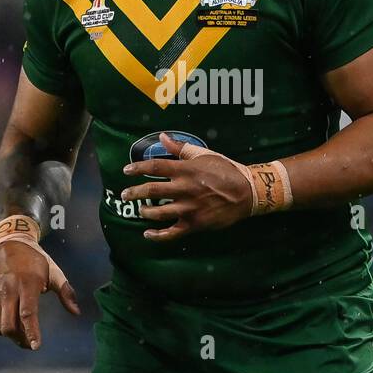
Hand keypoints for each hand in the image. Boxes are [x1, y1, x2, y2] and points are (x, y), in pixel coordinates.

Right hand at [0, 237, 79, 349]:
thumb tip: (76, 312)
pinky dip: (0, 331)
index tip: (37, 346)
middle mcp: (8, 291)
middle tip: (32, 343)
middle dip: (22, 340)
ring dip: (13, 337)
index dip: (32, 332)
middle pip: (10, 326)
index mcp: (27, 284)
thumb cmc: (35, 261)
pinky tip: (11, 327)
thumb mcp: (54, 272)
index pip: (27, 314)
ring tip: (24, 337)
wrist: (8, 246)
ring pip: (1, 328)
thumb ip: (66, 292)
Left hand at [120, 132, 252, 241]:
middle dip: (134, 193)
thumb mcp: (204, 155)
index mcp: (186, 170)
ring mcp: (189, 208)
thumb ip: (181, 148)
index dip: (137, 169)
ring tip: (139, 210)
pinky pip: (172, 233)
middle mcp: (185, 189)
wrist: (247, 193)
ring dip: (144, 212)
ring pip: (159, 213)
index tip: (126, 171)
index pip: (155, 167)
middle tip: (124, 195)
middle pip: (152, 191)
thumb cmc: (225, 171)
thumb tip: (162, 137)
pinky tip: (147, 234)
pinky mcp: (195, 224)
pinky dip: (158, 235)